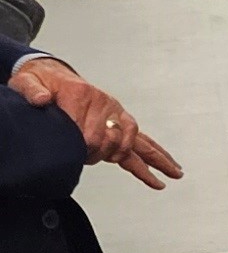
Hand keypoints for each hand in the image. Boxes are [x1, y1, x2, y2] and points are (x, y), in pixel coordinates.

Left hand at [10, 57, 180, 188]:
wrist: (50, 74)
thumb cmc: (42, 81)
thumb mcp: (29, 83)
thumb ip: (32, 91)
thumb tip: (41, 100)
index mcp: (84, 96)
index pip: (90, 131)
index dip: (82, 147)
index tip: (74, 152)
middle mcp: (106, 105)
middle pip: (118, 136)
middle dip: (108, 152)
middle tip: (94, 157)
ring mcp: (115, 116)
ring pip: (140, 141)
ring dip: (156, 158)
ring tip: (174, 173)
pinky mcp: (117, 124)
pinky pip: (137, 146)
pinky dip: (148, 162)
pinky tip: (158, 177)